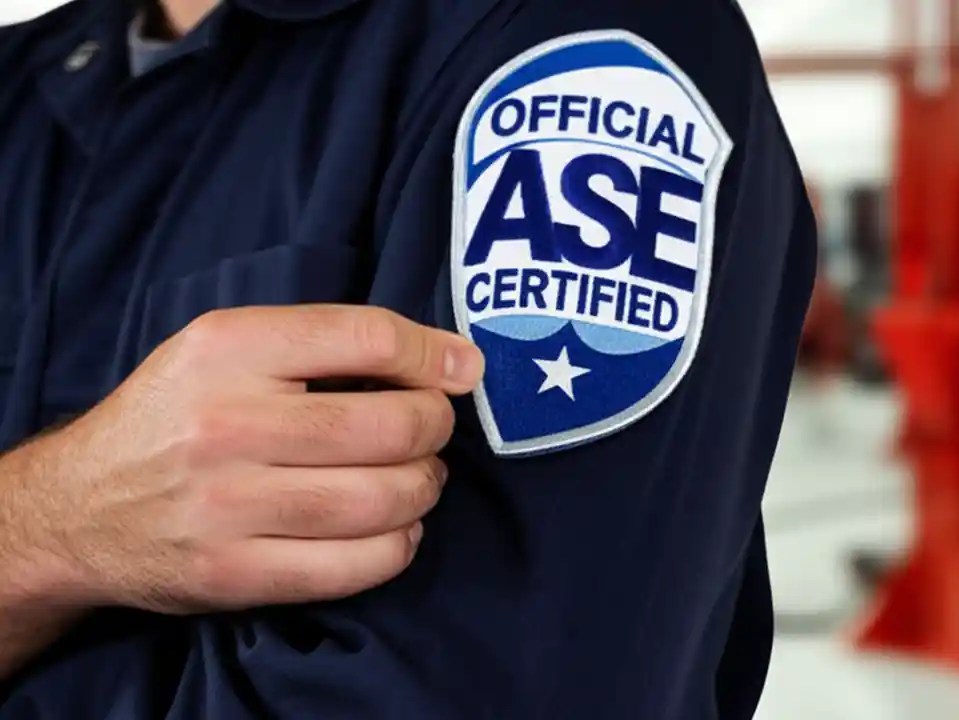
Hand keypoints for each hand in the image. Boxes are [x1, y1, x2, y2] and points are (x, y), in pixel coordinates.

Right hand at [0, 305, 482, 614]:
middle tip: (431, 432)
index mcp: (227, 348)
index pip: (367, 337)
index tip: (463, 371)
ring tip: (417, 479)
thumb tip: (455, 361)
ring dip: (424, 489)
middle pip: (392, 425)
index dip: (435, 355)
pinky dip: (399, 545)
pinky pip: (357, 566)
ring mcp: (228, 506)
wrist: (77, 509)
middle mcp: (226, 423)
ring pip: (384, 498)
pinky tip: (394, 528)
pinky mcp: (233, 573)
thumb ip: (327, 343)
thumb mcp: (226, 350)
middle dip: (435, 428)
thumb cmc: (176, 418)